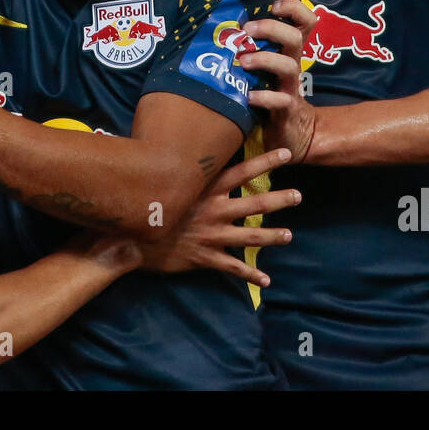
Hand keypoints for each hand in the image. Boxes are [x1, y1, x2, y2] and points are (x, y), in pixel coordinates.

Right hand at [138, 147, 299, 287]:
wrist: (130, 238)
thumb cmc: (146, 205)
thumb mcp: (165, 181)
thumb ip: (182, 170)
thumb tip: (185, 148)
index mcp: (207, 190)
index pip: (242, 171)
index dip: (266, 162)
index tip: (286, 154)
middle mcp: (215, 211)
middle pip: (255, 204)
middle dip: (279, 199)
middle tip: (298, 196)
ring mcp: (212, 235)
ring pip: (250, 237)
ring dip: (272, 237)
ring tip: (289, 236)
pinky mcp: (205, 257)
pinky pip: (233, 268)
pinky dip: (251, 276)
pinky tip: (266, 281)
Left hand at [241, 0, 316, 162]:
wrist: (291, 133)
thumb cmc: (271, 93)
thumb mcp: (266, 68)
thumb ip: (254, 47)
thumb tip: (219, 23)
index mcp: (289, 53)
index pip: (305, 22)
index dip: (294, 8)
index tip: (273, 5)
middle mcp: (293, 66)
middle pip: (294, 38)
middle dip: (271, 29)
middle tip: (247, 30)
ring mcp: (291, 89)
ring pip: (289, 67)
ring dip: (265, 60)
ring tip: (243, 62)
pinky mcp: (286, 111)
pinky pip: (280, 101)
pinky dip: (264, 97)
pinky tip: (249, 97)